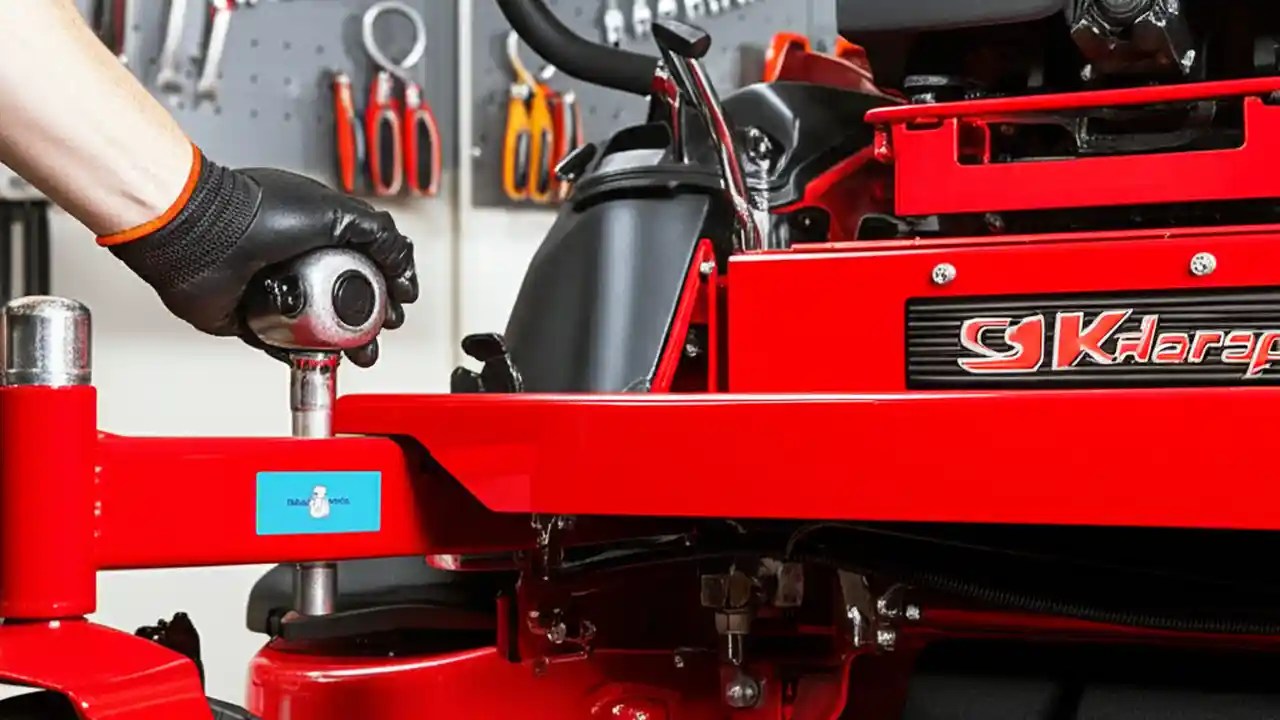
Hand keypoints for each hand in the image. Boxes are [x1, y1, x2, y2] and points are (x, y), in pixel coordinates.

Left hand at [109, 156, 417, 366]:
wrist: (199, 237)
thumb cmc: (251, 214)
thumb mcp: (334, 212)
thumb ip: (375, 231)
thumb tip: (402, 258)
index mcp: (320, 230)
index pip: (367, 258)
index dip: (389, 280)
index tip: (400, 296)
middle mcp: (299, 259)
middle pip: (350, 297)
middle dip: (374, 317)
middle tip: (384, 327)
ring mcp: (277, 290)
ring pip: (323, 326)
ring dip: (348, 342)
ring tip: (362, 352)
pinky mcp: (254, 318)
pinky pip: (286, 343)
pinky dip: (304, 353)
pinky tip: (322, 355)